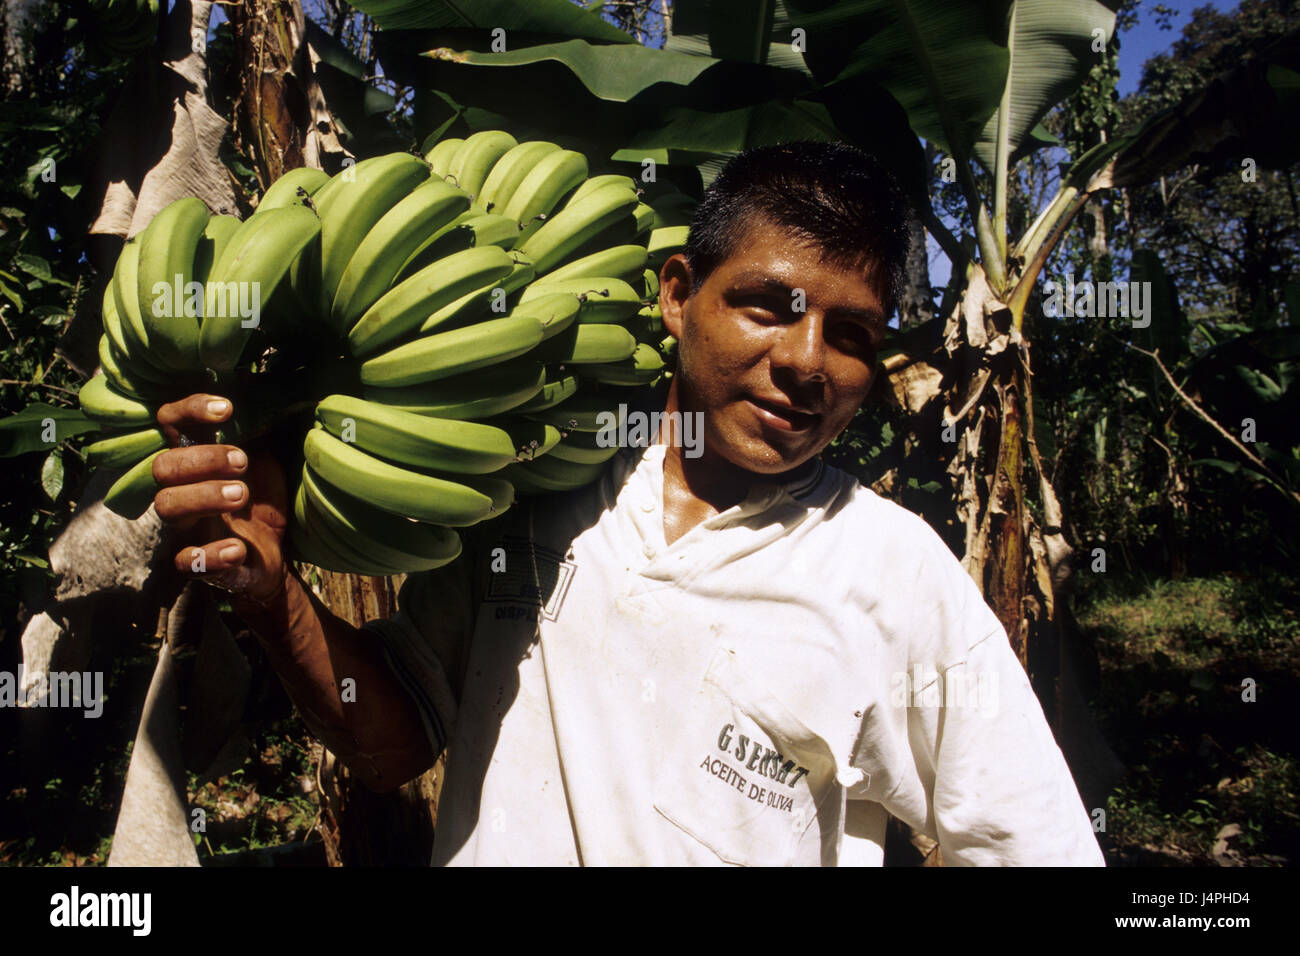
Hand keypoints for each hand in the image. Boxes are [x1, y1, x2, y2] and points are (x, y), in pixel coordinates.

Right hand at [152, 394, 289, 604]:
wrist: (279, 554)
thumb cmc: (263, 498)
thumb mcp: (266, 456)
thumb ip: (256, 423)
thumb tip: (253, 373)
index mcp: (195, 460)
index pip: (170, 424)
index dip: (189, 410)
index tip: (226, 408)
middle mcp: (182, 490)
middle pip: (162, 467)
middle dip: (201, 459)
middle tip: (241, 461)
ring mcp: (189, 527)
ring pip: (167, 507)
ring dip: (203, 496)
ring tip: (241, 494)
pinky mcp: (202, 564)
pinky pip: (187, 562)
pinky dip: (209, 557)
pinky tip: (237, 549)